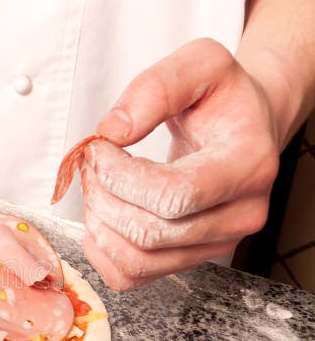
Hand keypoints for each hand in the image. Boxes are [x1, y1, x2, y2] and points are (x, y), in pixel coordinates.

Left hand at [79, 38, 278, 289]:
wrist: (242, 127)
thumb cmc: (221, 98)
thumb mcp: (198, 63)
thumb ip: (155, 87)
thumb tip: (113, 132)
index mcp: (249, 166)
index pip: (175, 195)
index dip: (120, 175)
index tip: (99, 146)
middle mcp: (241, 215)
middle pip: (151, 233)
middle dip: (103, 196)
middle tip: (91, 163)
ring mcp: (216, 244)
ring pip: (138, 261)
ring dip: (99, 225)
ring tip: (96, 187)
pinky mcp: (189, 260)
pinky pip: (132, 277)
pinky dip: (102, 251)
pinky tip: (102, 216)